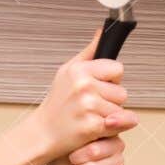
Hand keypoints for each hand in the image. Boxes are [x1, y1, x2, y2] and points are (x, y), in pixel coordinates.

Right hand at [26, 30, 137, 162]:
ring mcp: (88, 106)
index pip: (118, 69)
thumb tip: (102, 31)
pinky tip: (92, 129)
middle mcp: (83, 85)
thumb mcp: (68, 71)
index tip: (98, 88)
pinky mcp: (91, 126)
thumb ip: (89, 52)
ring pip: (120, 110)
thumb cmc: (57, 103)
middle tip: (90, 107)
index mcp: (79, 69)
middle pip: (122, 92)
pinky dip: (108, 130)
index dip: (111, 80)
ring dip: (109, 117)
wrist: (42, 133)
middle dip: (111, 101)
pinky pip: (117, 126)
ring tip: (89, 117)